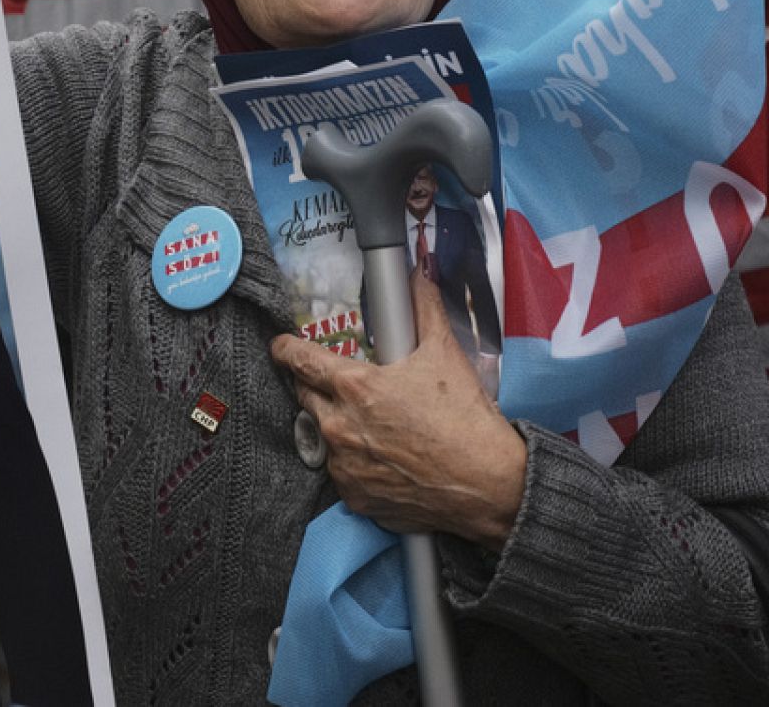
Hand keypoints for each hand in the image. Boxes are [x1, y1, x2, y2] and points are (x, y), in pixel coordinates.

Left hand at [270, 268, 525, 550]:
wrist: (489, 484)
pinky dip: (355, 464)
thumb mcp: (444, 353)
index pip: (300, 361)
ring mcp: (345, 468)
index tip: (280, 346)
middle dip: (314, 386)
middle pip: (305, 397)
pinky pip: (342, 474)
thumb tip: (419, 271)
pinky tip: (381, 458)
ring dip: (336, 427)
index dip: (286, 350)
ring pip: (323, 437)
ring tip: (369, 425)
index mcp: (355, 388)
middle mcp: (339, 428)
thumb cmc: (465, 418)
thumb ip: (424, 307)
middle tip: (336, 383)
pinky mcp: (356, 499)